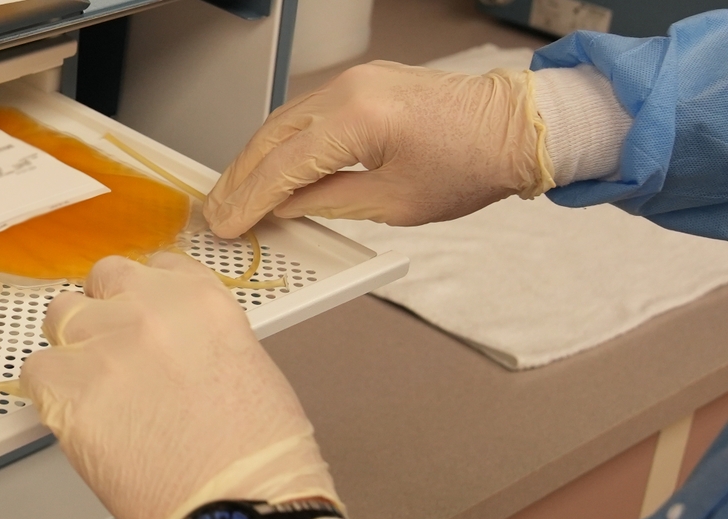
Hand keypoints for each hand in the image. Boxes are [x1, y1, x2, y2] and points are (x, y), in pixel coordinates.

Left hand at [19, 252, 338, 518]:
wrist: (239, 508)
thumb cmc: (260, 459)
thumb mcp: (248, 367)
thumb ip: (198, 341)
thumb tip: (168, 353)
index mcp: (200, 300)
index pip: (155, 266)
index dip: (144, 298)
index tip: (142, 320)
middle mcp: (148, 308)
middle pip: (101, 281)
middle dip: (105, 314)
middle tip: (114, 357)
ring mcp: (103, 344)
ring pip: (60, 318)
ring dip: (73, 349)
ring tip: (94, 393)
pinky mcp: (67, 389)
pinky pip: (36, 372)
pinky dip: (50, 393)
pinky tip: (77, 419)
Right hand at [203, 61, 553, 236]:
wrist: (516, 127)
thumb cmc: (472, 163)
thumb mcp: (394, 204)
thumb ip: (329, 202)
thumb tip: (285, 206)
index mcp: (360, 117)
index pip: (283, 165)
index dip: (249, 200)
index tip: (227, 223)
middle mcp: (351, 88)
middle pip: (271, 137)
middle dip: (239, 178)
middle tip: (216, 212)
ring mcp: (355, 80)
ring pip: (281, 122)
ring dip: (254, 159)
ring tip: (233, 194)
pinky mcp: (361, 82)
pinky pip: (304, 112)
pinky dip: (279, 142)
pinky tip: (267, 166)